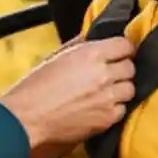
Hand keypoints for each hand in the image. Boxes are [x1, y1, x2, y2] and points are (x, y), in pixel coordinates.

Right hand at [0, 37, 135, 153]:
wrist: (27, 118)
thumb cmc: (35, 87)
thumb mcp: (56, 57)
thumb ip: (80, 45)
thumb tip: (94, 38)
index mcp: (91, 54)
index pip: (125, 45)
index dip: (122, 50)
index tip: (118, 54)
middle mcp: (103, 74)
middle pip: (130, 67)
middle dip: (121, 69)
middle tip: (108, 74)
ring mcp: (107, 98)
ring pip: (130, 89)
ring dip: (120, 89)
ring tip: (103, 92)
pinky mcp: (107, 119)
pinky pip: (122, 109)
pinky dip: (114, 109)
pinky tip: (98, 108)